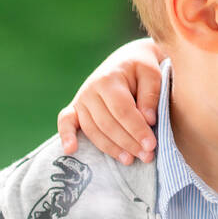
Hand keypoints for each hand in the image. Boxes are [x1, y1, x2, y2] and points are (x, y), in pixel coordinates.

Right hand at [57, 38, 163, 164]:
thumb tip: (148, 120)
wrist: (128, 58)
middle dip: (128, 143)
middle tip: (147, 156)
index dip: (137, 130)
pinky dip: (66, 135)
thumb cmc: (142, 68)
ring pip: (93, 130)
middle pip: (107, 124)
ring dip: (111, 148)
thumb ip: (150, 95)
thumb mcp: (152, 73)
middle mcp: (90, 90)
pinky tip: (71, 149)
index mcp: (109, 79)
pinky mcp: (75, 107)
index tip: (152, 145)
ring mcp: (81, 99)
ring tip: (130, 160)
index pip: (123, 111)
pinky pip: (65, 122)